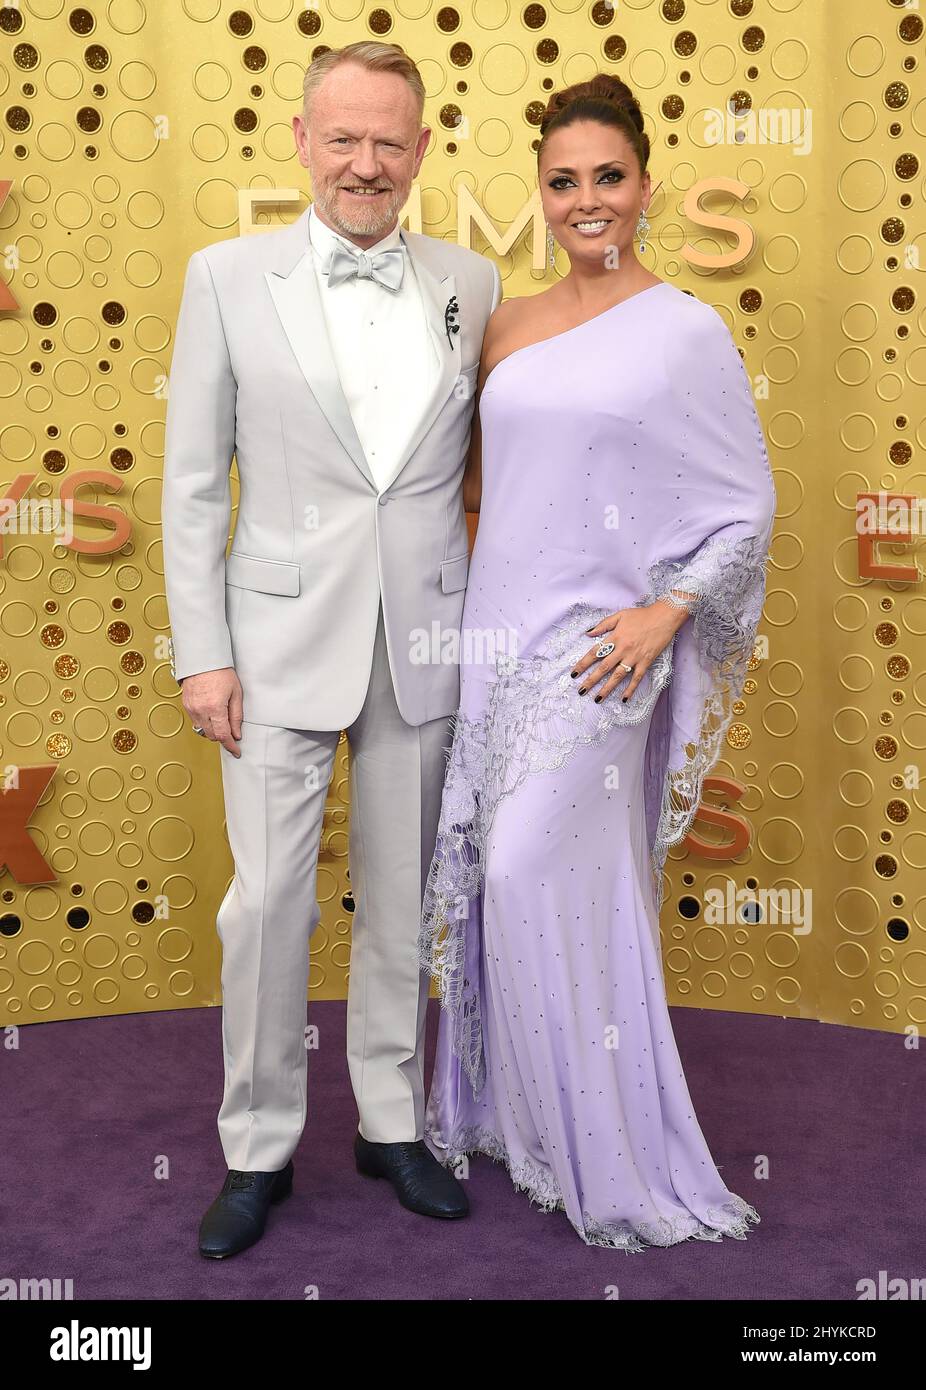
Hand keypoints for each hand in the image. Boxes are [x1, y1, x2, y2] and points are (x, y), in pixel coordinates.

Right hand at [180, 667, 243, 755]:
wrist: (203, 659)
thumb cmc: (221, 672)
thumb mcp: (236, 694)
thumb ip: (236, 716)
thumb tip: (236, 734)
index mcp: (215, 708)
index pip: (223, 735)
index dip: (231, 746)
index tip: (236, 751)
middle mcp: (201, 710)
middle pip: (212, 736)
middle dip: (222, 737)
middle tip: (231, 732)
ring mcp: (191, 708)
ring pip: (202, 730)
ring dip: (212, 731)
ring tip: (221, 722)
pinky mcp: (186, 705)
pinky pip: (195, 722)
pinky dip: (204, 723)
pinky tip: (211, 715)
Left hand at [571, 599, 690, 703]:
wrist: (664, 617)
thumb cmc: (642, 615)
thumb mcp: (620, 615)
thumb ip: (603, 625)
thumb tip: (588, 633)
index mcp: (615, 637)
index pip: (595, 653)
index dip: (583, 664)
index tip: (574, 673)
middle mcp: (623, 649)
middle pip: (604, 667)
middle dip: (591, 680)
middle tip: (581, 691)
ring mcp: (634, 657)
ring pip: (618, 676)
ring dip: (607, 688)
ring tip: (597, 699)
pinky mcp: (646, 662)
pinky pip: (636, 678)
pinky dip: (630, 689)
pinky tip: (624, 698)